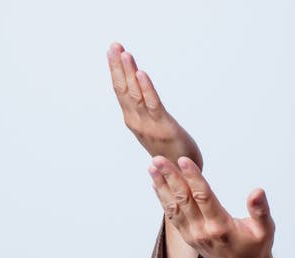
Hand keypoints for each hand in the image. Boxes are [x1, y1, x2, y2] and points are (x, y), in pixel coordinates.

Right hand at [107, 41, 203, 169]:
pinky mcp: (164, 128)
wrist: (182, 175)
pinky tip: (142, 74)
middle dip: (118, 66)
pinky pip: (153, 105)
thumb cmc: (169, 150)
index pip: (120, 90)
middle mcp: (137, 122)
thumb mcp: (151, 128)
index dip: (115, 70)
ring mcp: (149, 126)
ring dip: (129, 73)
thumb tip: (137, 91)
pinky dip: (146, 89)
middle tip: (114, 45)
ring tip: (125, 54)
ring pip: (135, 95)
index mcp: (133, 120)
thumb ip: (144, 111)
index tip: (112, 50)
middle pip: (123, 89)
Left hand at [147, 155, 280, 257]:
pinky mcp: (188, 237)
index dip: (193, 177)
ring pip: (174, 207)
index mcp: (221, 227)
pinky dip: (163, 199)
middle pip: (183, 199)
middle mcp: (203, 232)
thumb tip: (257, 191)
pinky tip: (156, 184)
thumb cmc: (256, 248)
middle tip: (158, 158)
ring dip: (162, 186)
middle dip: (170, 177)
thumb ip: (260, 210)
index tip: (183, 159)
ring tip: (152, 167)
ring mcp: (193, 236)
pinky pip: (173, 216)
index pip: (204, 197)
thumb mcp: (266, 229)